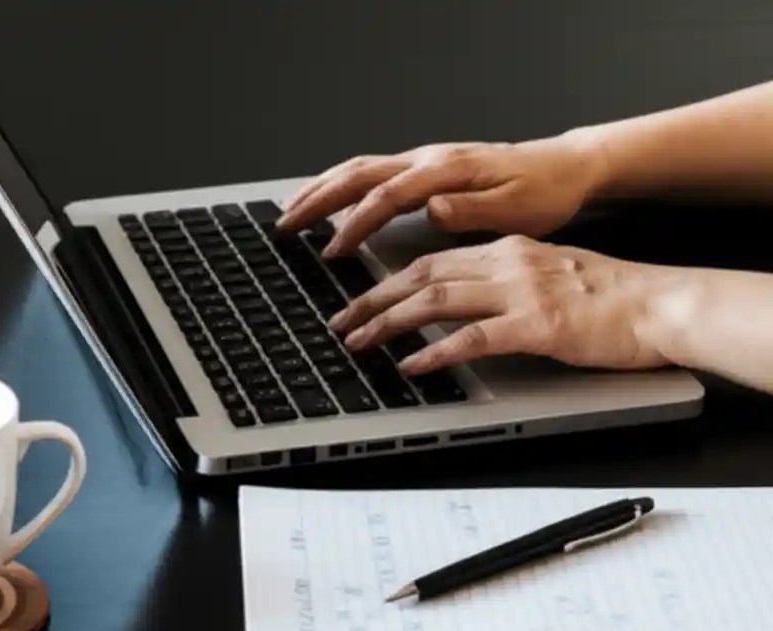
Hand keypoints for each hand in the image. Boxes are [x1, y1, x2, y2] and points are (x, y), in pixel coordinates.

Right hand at [275, 134, 609, 256]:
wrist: (565, 167)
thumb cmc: (544, 192)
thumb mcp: (517, 210)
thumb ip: (471, 211)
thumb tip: (431, 210)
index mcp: (446, 171)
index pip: (386, 195)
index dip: (355, 223)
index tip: (332, 250)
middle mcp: (429, 160)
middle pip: (358, 174)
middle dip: (317, 200)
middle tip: (286, 225)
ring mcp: (424, 160)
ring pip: (359, 169)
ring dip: (321, 189)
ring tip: (292, 211)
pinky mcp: (425, 168)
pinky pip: (371, 172)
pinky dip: (341, 185)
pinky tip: (328, 201)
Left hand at [329, 235, 687, 375]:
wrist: (661, 305)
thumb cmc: (610, 297)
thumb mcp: (547, 274)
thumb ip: (503, 281)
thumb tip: (463, 300)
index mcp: (507, 250)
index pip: (432, 261)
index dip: (388, 282)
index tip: (358, 301)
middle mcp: (507, 264)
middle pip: (421, 276)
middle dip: (372, 300)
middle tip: (341, 324)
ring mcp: (521, 293)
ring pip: (436, 300)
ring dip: (389, 323)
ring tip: (360, 343)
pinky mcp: (537, 325)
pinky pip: (472, 338)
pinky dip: (435, 351)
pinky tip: (411, 365)